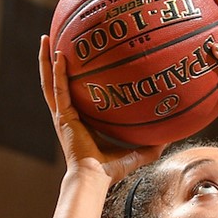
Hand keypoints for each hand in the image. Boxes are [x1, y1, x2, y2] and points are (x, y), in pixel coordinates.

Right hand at [38, 35, 164, 182]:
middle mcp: (67, 114)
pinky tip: (59, 54)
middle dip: (52, 60)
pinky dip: (57, 71)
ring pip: (49, 81)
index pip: (73, 92)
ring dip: (46, 59)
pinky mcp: (63, 117)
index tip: (75, 57)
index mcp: (79, 120)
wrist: (94, 178)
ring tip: (46, 38)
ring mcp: (62, 115)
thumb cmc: (110, 171)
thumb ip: (152, 144)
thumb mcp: (136, 153)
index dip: (71, 75)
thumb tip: (172, 137)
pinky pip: (58, 89)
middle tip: (52, 39)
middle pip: (55, 81)